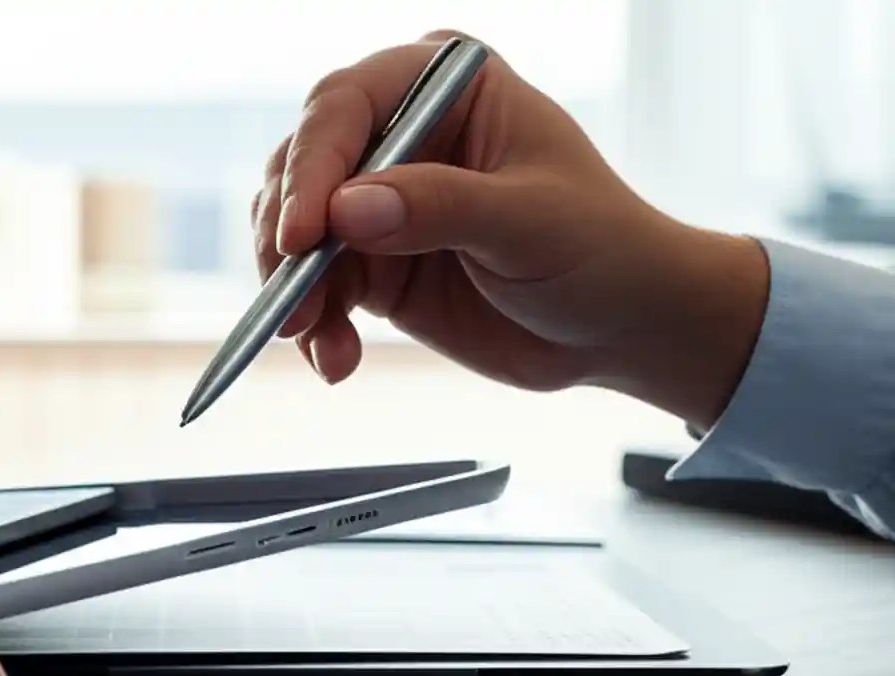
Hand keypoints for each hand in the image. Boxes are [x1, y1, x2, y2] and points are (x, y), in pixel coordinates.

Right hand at [255, 30, 768, 427]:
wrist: (619, 325)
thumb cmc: (599, 248)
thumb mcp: (530, 221)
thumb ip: (440, 207)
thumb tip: (347, 209)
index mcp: (443, 86)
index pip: (346, 104)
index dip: (313, 166)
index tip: (302, 235)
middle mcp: (398, 132)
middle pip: (302, 166)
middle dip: (287, 237)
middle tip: (295, 299)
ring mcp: (377, 199)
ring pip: (292, 231)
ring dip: (295, 290)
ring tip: (317, 338)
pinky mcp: (370, 262)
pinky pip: (315, 287)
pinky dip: (314, 326)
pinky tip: (336, 359)